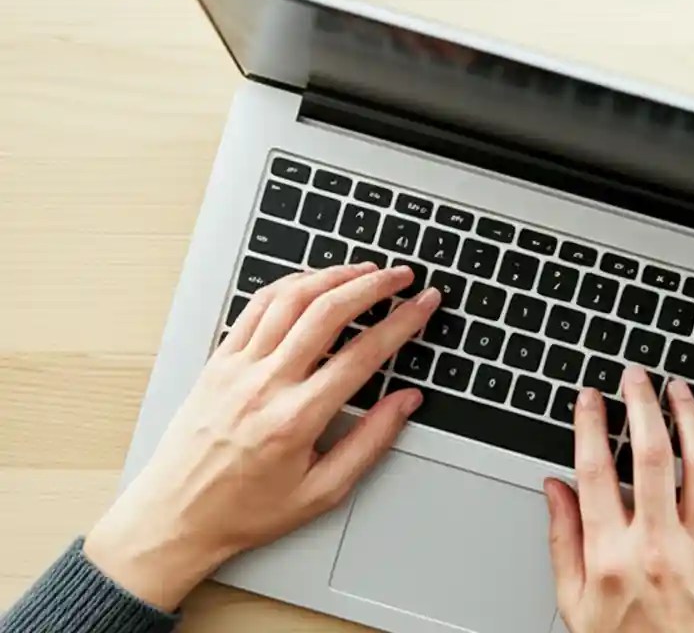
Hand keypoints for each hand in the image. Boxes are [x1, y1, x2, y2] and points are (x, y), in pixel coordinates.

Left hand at [85, 263, 439, 610]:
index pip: (363, 354)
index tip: (424, 304)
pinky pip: (255, 308)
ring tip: (363, 270)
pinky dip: (289, 285)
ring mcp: (237, 368)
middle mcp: (265, 385)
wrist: (175, 517)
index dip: (403, 322)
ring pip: (290, 300)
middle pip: (327, 312)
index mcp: (297, 419)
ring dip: (332, 276)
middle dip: (372, 285)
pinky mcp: (218, 362)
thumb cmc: (245, 510)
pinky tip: (311, 282)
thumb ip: (370, 442)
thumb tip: (405, 403)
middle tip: (401, 276)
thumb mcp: (322, 492)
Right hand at [545, 366, 693, 632]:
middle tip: (635, 377)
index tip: (590, 397)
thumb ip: (563, 542)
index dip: (590, 425)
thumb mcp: (576, 604)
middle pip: (648, 456)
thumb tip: (554, 487)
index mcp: (611, 555)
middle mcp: (657, 546)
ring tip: (680, 389)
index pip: (594, 471)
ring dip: (690, 418)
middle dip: (640, 405)